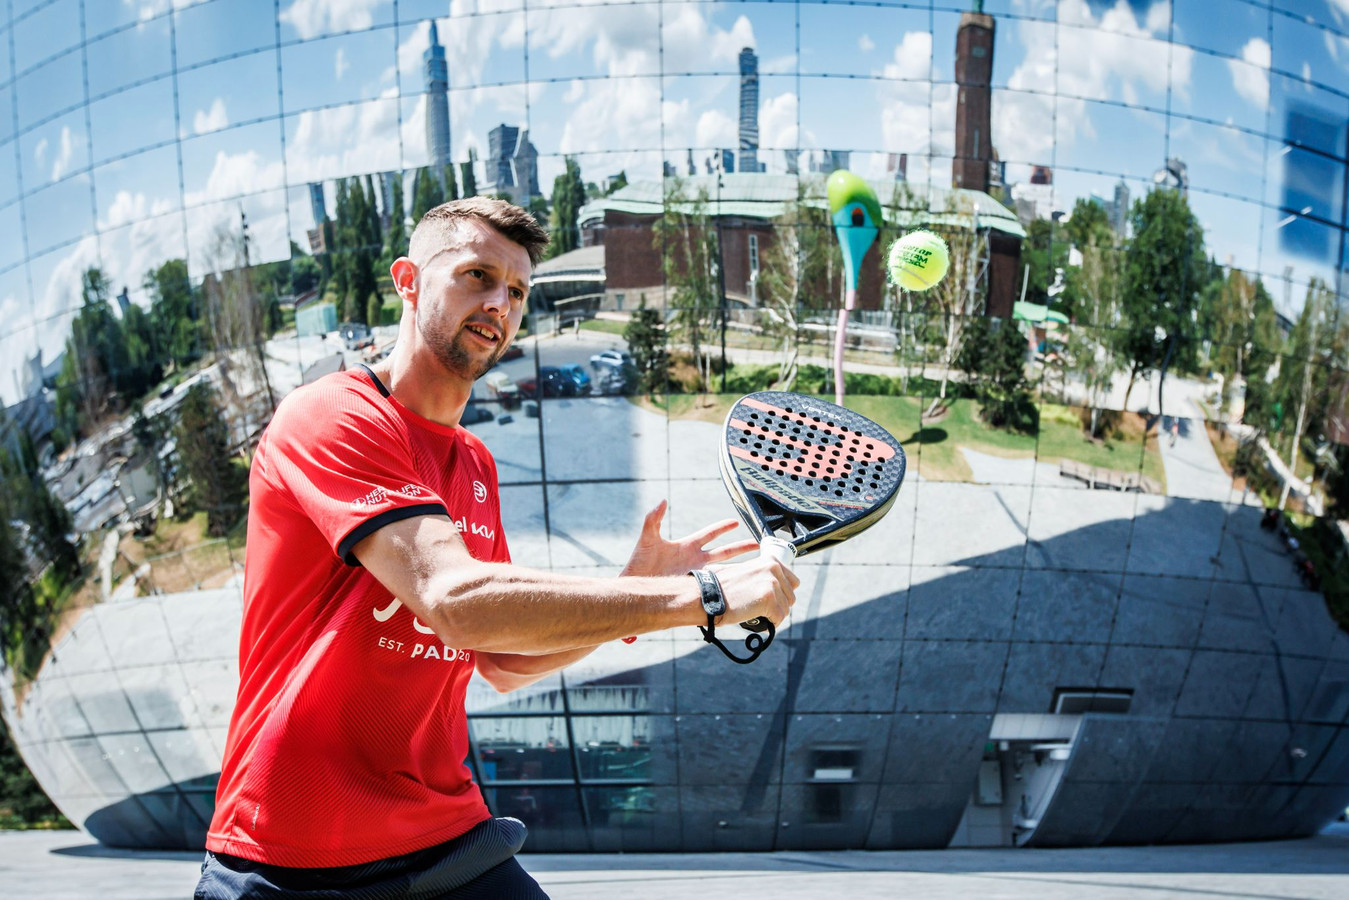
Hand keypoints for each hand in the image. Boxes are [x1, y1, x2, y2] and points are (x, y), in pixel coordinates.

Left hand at [621, 500, 757, 577]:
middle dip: (740, 547)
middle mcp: (694, 560)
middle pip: (723, 552)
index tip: (736, 522)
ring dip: (737, 568)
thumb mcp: (647, 538)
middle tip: (756, 543)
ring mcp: (695, 574)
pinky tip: (738, 589)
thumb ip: (654, 519)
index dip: (722, 527)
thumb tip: (663, 500)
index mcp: (687, 546)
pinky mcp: (692, 587)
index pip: (710, 534)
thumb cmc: (639, 562)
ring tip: (755, 568)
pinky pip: (712, 586)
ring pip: (722, 570)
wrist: (635, 583)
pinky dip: (725, 586)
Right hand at [712, 555, 798, 627]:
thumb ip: (763, 574)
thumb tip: (779, 587)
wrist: (707, 595)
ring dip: (773, 616)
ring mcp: (771, 582)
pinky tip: (758, 620)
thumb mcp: (746, 571)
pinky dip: (770, 623)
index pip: (793, 581)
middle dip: (778, 606)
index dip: (783, 594)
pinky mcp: (768, 598)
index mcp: (769, 561)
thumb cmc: (721, 587)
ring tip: (756, 614)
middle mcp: (773, 569)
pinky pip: (778, 618)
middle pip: (790, 597)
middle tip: (761, 610)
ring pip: (785, 609)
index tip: (772, 600)